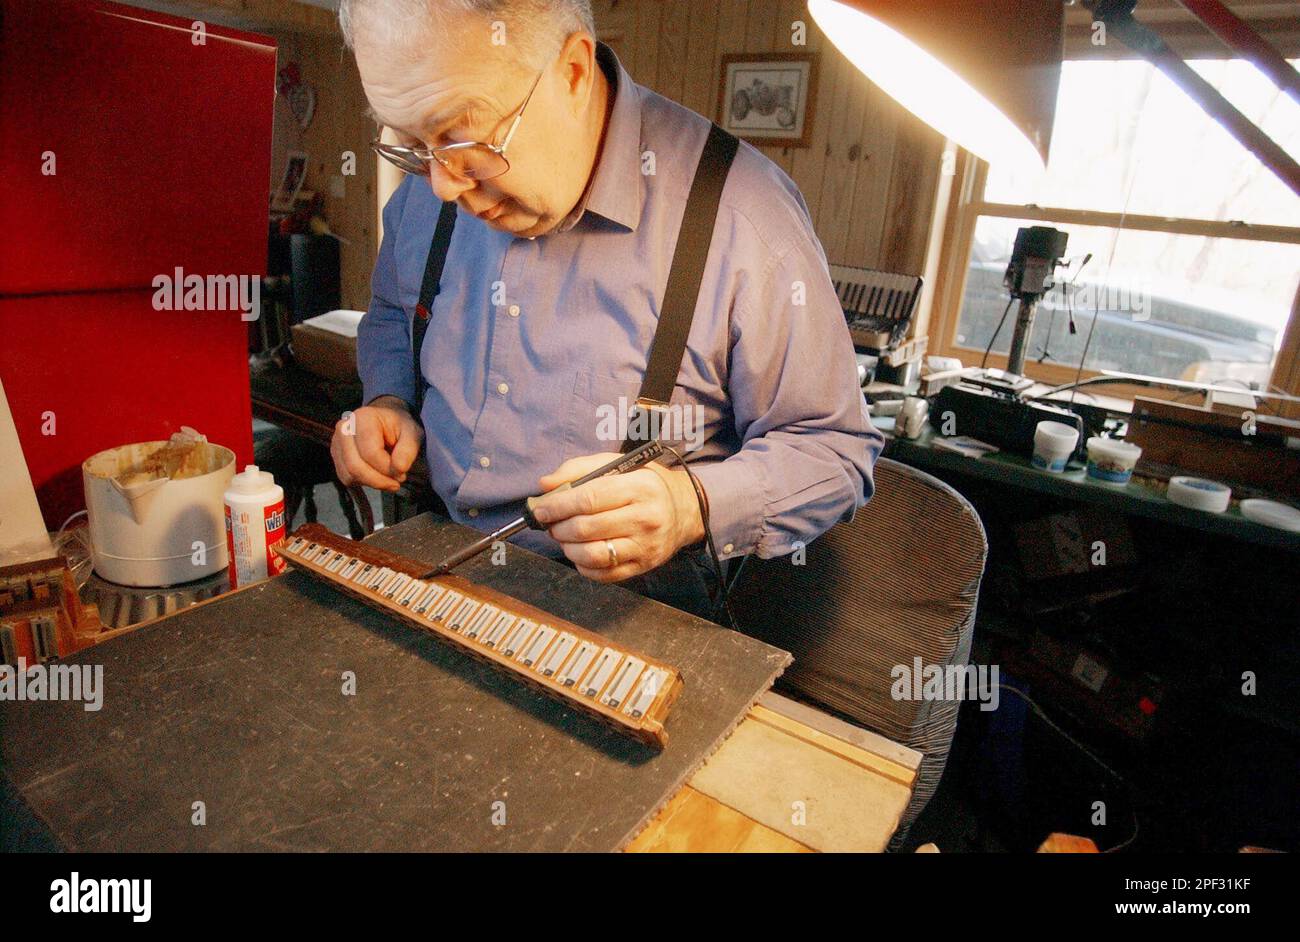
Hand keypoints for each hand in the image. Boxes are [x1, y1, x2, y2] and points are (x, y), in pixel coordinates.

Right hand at [330, 395, 423, 492]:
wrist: (386, 420)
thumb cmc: (399, 425)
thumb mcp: (412, 433)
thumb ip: (408, 450)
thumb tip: (399, 469)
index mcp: (363, 418)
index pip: (370, 453)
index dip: (387, 469)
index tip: (402, 472)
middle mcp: (344, 428)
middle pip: (355, 466)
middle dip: (379, 480)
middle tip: (396, 481)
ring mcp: (336, 442)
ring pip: (349, 475)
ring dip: (371, 483)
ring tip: (388, 479)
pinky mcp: (336, 456)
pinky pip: (346, 478)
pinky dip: (363, 482)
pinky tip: (377, 476)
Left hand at [530, 452, 704, 582]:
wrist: (684, 509)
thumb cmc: (645, 483)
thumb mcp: (617, 464)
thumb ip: (578, 469)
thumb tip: (545, 485)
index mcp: (639, 487)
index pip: (589, 498)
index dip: (558, 505)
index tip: (540, 508)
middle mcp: (645, 518)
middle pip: (587, 528)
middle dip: (558, 527)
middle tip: (550, 523)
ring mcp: (645, 546)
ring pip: (592, 555)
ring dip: (567, 547)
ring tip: (564, 537)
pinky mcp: (643, 566)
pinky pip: (603, 574)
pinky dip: (582, 565)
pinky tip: (580, 551)